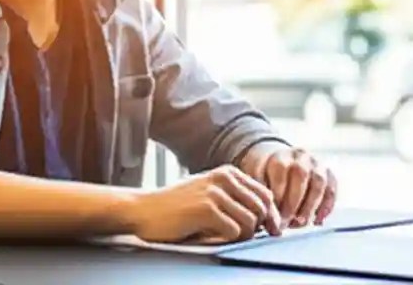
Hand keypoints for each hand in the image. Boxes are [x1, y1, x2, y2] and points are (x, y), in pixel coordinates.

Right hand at [127, 164, 280, 243]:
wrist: (143, 210)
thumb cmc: (177, 207)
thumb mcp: (209, 193)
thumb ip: (235, 199)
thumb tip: (268, 219)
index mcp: (228, 173)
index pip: (265, 194)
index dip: (269, 215)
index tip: (266, 231)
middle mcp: (224, 178)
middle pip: (263, 208)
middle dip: (259, 227)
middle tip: (244, 236)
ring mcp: (216, 192)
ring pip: (251, 221)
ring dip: (243, 235)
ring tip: (226, 237)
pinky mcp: (206, 209)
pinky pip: (235, 231)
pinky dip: (229, 240)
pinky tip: (215, 238)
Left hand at [241, 144, 337, 227]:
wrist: (280, 165)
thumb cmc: (266, 178)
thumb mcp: (257, 183)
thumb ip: (264, 201)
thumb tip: (274, 226)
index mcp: (280, 156)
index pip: (280, 170)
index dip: (278, 195)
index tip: (274, 215)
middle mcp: (300, 156)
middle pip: (301, 175)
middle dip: (294, 203)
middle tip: (287, 223)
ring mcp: (317, 164)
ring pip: (319, 182)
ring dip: (311, 206)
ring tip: (301, 223)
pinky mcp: (329, 174)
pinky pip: (332, 189)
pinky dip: (327, 206)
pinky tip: (318, 221)